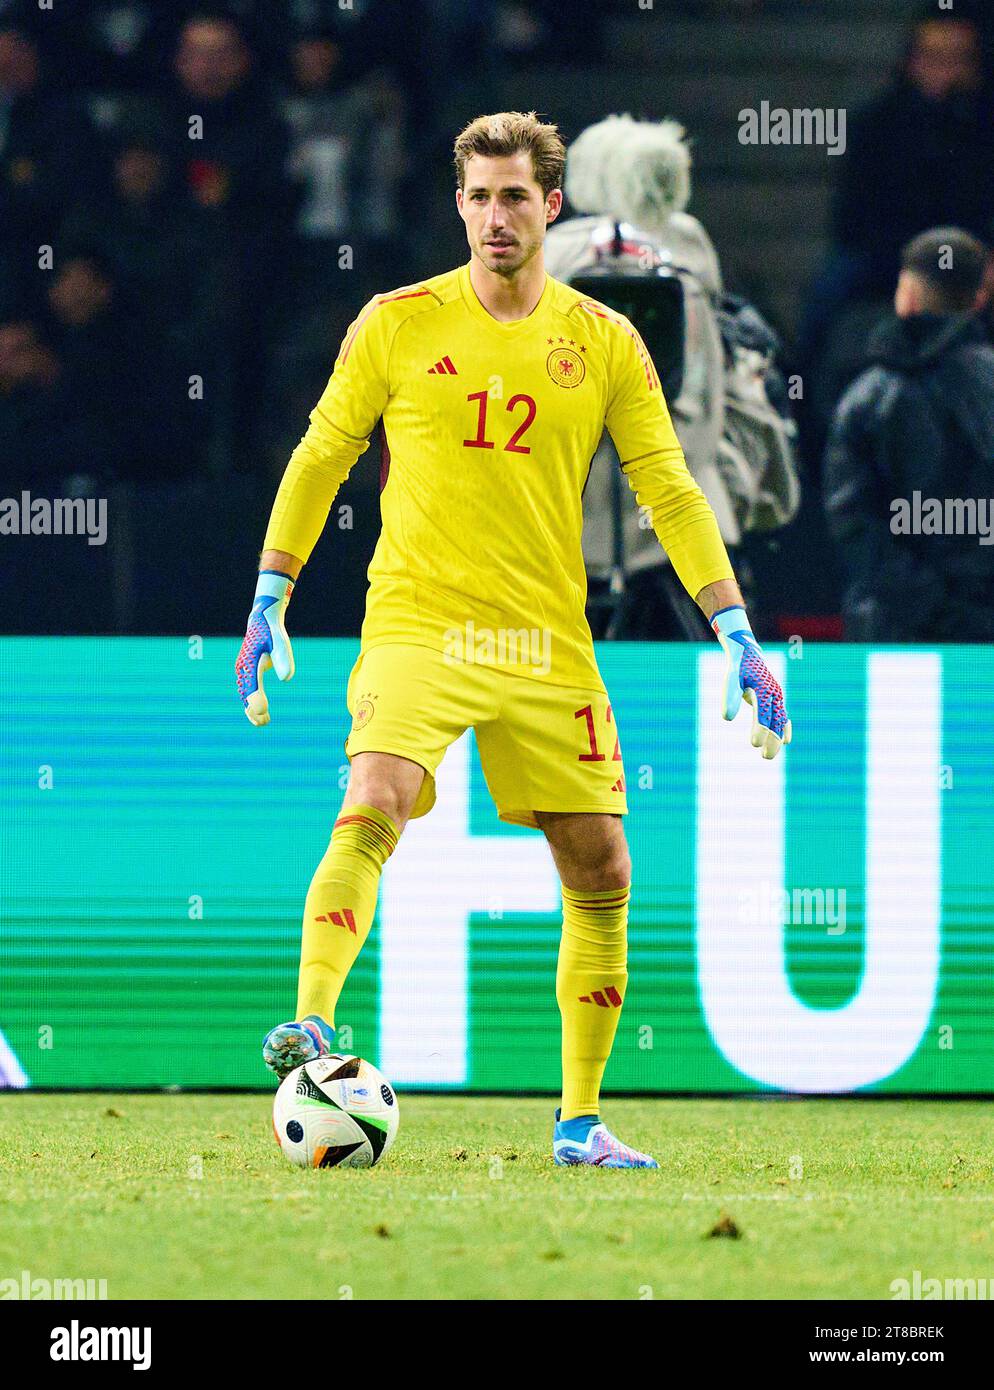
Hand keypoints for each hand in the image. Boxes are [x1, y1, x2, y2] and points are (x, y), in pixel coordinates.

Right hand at [235, 571, 294, 725]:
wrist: (262, 620)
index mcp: (250, 662)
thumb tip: (286, 679)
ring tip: (264, 723)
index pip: (252, 685)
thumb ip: (283, 659)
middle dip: (253, 710)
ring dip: (252, 709)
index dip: (256, 699)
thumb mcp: (280, 642)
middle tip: (264, 722)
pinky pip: (247, 691)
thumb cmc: (273, 632)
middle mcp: (243, 668)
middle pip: (246, 693)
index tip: (263, 712)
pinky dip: (253, 703)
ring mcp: (243, 670)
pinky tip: (263, 714)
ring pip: (245, 694)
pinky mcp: (247, 672)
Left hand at [711, 605, 790, 758]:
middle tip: (765, 757)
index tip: (754, 744)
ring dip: (776, 738)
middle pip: (774, 720)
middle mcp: (774, 693)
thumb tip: (727, 718)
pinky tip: (785, 741)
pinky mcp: (776, 698)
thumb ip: (730, 696)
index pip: (763, 713)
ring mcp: (777, 696)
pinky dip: (784, 727)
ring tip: (768, 756)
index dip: (759, 729)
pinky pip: (783, 715)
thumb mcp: (731, 678)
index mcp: (763, 688)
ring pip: (780, 720)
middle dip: (770, 739)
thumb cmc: (738, 666)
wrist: (748, 651)